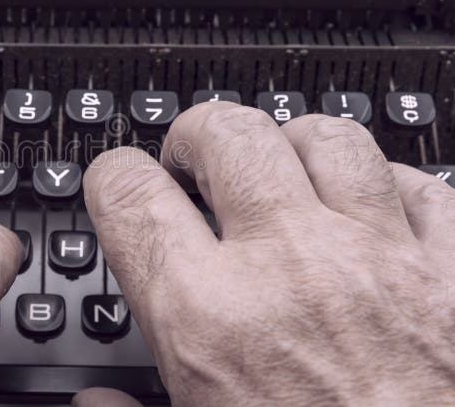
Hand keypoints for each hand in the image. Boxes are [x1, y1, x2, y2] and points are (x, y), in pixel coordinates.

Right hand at [76, 103, 454, 405]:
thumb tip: (94, 405)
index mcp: (210, 323)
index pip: (129, 195)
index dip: (113, 177)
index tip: (122, 187)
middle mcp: (290, 271)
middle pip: (227, 135)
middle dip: (198, 137)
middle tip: (195, 162)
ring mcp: (382, 262)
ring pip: (326, 137)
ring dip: (292, 144)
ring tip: (282, 171)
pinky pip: (421, 186)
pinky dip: (390, 186)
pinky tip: (374, 213)